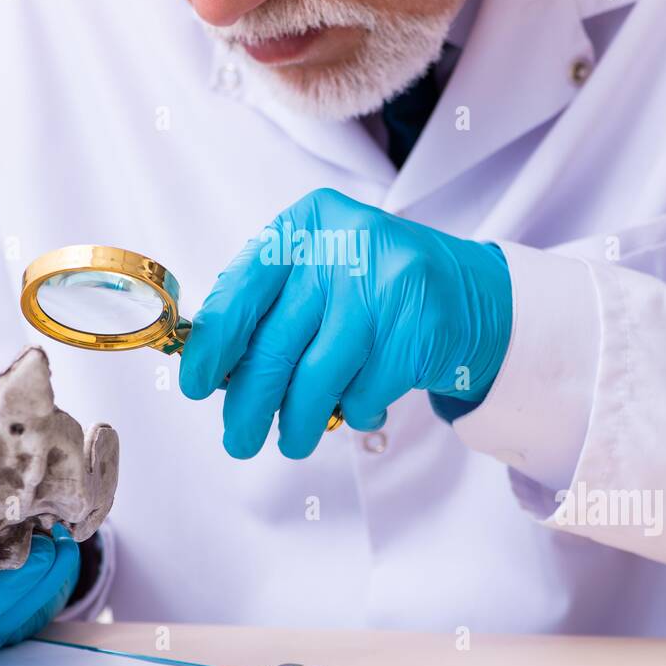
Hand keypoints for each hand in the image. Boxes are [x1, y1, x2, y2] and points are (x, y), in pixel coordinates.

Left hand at [179, 188, 511, 459]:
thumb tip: (211, 371)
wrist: (468, 294)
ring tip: (294, 440)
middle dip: (249, 404)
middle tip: (237, 440)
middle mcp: (346, 245)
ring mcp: (387, 285)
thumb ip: (269, 308)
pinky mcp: (419, 328)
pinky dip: (355, 412)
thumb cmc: (372, 290)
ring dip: (299, 423)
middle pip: (276, 343)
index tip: (197, 386)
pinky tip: (360, 405)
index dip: (214, 344)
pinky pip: (364, 393)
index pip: (243, 287)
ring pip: (318, 379)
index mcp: (307, 225)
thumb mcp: (319, 274)